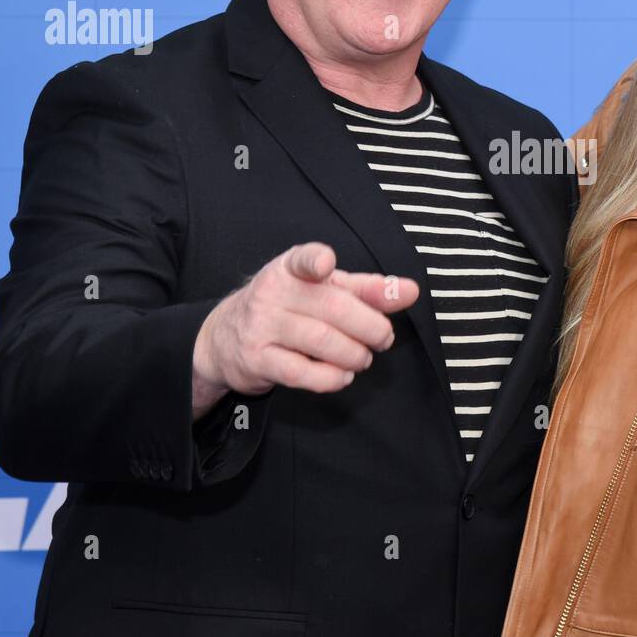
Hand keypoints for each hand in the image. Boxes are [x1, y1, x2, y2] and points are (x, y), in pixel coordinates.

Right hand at [191, 242, 419, 412]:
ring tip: (363, 358)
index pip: (303, 259)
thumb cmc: (289, 308)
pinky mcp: (257, 359)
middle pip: (333, 308)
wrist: (226, 338)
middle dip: (370, 326)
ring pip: (321, 341)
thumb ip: (368, 289)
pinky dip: (331, 377)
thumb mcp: (324, 289)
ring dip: (354, 354)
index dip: (315, 261)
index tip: (326, 264)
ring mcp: (261, 326)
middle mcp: (272, 293)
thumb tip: (410, 290)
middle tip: (383, 339)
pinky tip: (343, 375)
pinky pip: (302, 372)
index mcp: (291, 268)